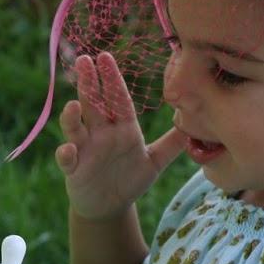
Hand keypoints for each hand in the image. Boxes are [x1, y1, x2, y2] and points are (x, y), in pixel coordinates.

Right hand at [56, 53, 187, 220]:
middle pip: (94, 104)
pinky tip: (69, 149)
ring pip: (75, 128)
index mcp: (122, 128)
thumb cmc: (131, 180)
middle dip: (88, 83)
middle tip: (84, 60)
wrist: (110, 207)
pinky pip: (67, 159)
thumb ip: (173, 142)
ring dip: (72, 117)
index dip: (112, 79)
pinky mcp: (74, 169)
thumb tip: (198, 123)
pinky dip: (66, 154)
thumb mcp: (156, 161)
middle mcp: (101, 134)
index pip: (117, 99)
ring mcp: (85, 149)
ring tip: (73, 105)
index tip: (105, 57)